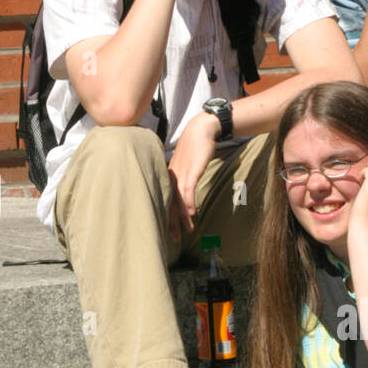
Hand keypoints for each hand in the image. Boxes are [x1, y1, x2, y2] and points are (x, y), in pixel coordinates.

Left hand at [167, 112, 218, 241]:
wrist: (202, 129)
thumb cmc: (195, 144)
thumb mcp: (186, 161)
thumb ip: (184, 174)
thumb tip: (185, 187)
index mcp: (170, 175)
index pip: (165, 199)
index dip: (166, 216)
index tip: (168, 230)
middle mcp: (173, 176)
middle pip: (169, 203)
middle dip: (171, 222)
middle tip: (172, 238)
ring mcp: (182, 173)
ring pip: (178, 200)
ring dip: (182, 217)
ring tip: (185, 231)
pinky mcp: (192, 170)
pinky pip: (189, 190)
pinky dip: (189, 203)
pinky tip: (192, 213)